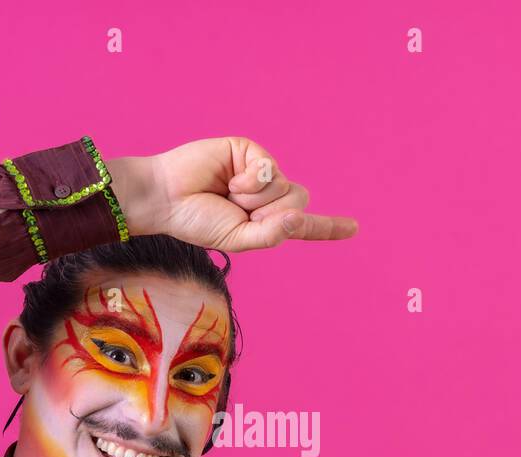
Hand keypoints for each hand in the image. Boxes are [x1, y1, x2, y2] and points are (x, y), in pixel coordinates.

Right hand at [107, 137, 358, 251]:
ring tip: (227, 193)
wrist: (167, 197)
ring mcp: (260, 172)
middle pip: (299, 203)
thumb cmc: (197, 221)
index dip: (329, 227)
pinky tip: (228, 178)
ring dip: (255, 198)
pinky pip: (270, 168)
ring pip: (286, 187)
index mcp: (266, 221)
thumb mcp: (238, 240)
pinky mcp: (251, 152)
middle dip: (270, 213)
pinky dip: (250, 180)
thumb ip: (271, 235)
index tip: (354, 228)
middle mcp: (267, 196)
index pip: (303, 226)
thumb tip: (299, 218)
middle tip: (236, 210)